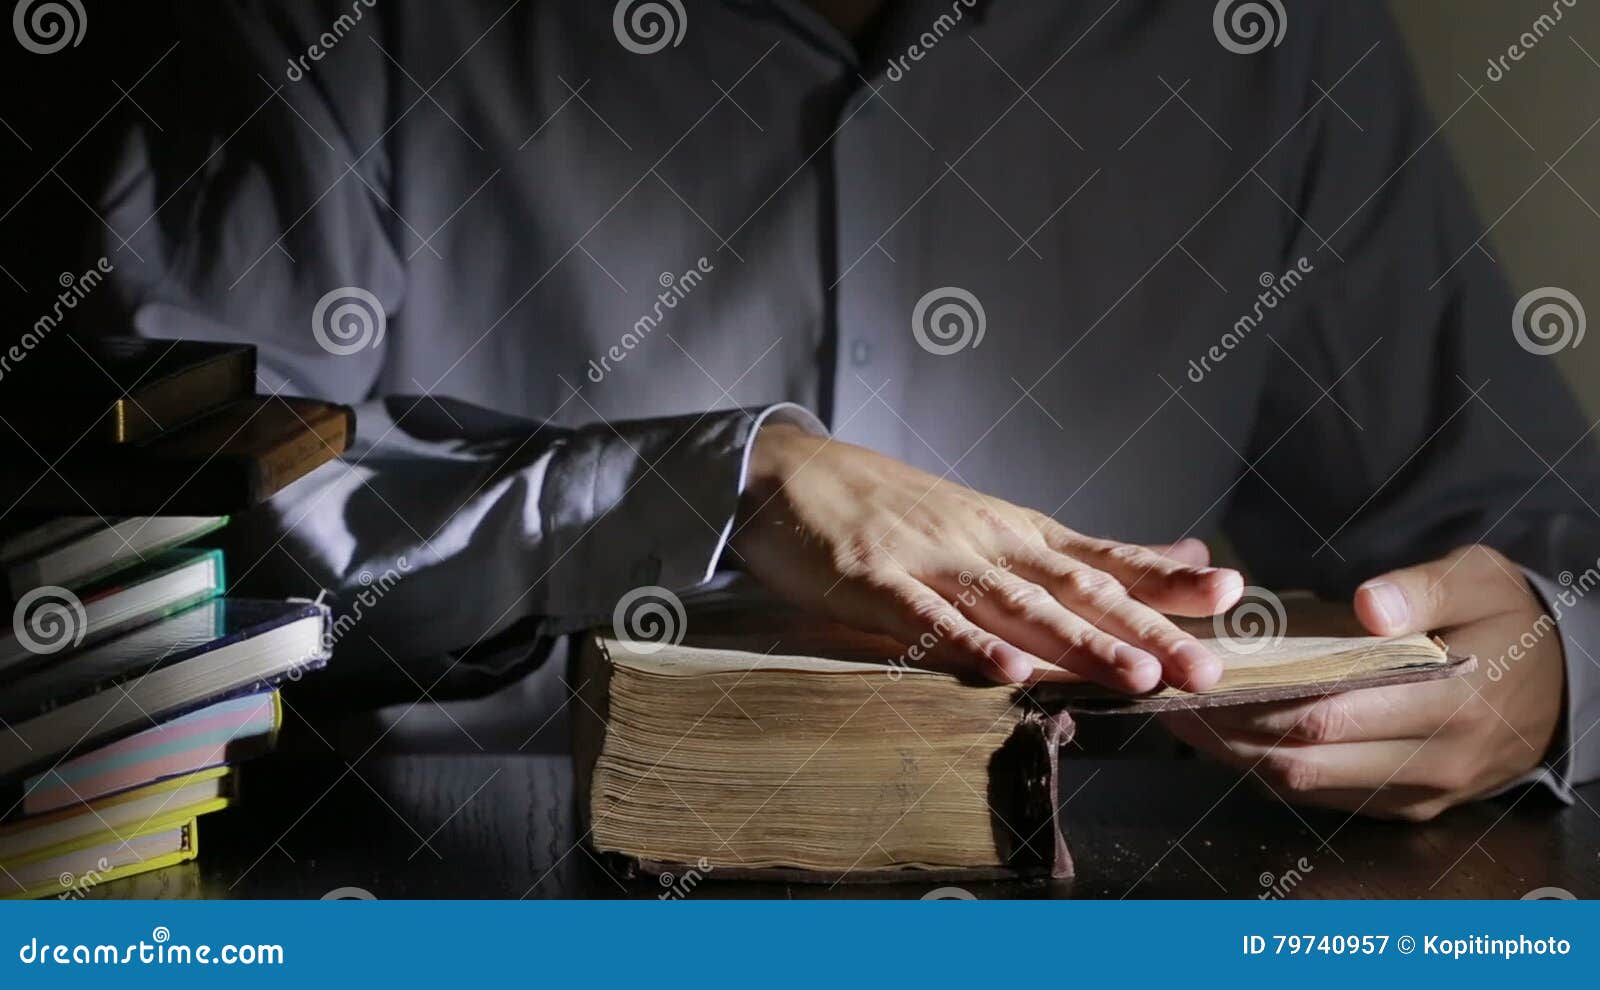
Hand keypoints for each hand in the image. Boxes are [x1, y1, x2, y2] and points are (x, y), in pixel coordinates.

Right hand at [731, 422, 1243, 689]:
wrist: (783, 471)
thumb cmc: (884, 505)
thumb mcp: (981, 519)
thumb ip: (1057, 553)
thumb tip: (1156, 559)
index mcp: (1011, 532)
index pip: (1100, 559)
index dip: (1165, 579)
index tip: (1231, 593)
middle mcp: (983, 542)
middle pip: (1074, 591)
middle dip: (1146, 631)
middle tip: (1207, 668)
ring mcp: (929, 560)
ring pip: (1013, 607)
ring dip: (1077, 644)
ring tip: (1136, 676)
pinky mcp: (871, 581)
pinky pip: (925, 619)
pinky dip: (966, 644)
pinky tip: (1006, 671)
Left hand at [1160, 544, 1564, 819]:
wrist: (1565, 684)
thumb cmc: (1511, 621)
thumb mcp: (1482, 580)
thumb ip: (1423, 589)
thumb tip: (1367, 605)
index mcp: (1451, 705)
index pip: (1329, 715)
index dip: (1254, 702)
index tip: (1197, 676)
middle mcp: (1431, 763)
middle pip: (1303, 760)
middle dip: (1226, 733)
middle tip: (1166, 699)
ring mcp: (1418, 793)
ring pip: (1305, 785)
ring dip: (1237, 756)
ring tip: (1180, 717)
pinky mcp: (1405, 807)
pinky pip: (1324, 795)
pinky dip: (1270, 768)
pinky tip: (1227, 737)